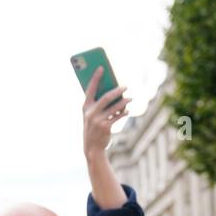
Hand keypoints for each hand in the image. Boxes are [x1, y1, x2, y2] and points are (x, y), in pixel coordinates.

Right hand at [82, 70, 131, 209]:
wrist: (92, 148)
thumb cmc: (93, 128)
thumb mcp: (91, 116)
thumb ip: (99, 105)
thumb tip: (115, 92)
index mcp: (85, 107)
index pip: (90, 89)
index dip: (95, 78)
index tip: (101, 67)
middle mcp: (90, 113)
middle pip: (105, 97)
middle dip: (116, 90)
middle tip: (125, 86)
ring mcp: (97, 121)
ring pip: (114, 107)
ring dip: (124, 102)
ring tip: (130, 98)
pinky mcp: (105, 127)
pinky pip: (118, 117)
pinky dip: (123, 113)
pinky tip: (127, 110)